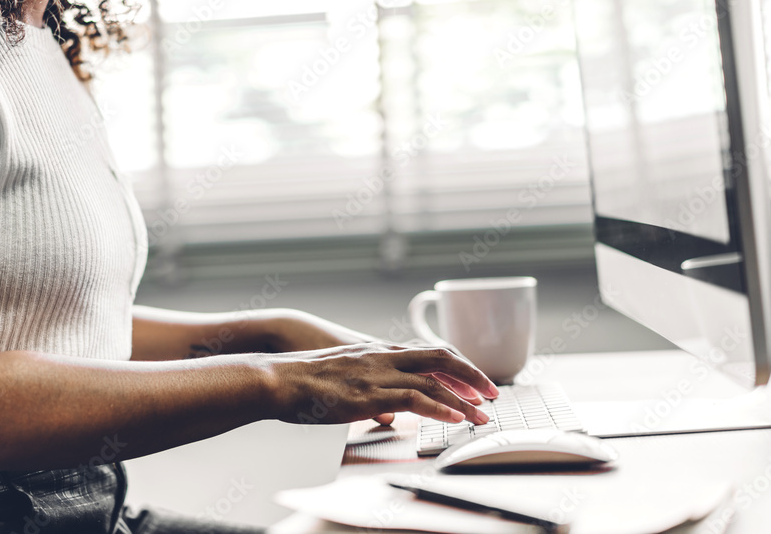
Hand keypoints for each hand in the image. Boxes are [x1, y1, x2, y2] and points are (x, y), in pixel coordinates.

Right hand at [260, 310, 488, 423]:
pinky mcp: (369, 393)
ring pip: (433, 380)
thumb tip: (392, 414)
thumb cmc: (305, 380)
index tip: (476, 382)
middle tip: (492, 393)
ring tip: (482, 415)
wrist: (278, 376)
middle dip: (472, 376)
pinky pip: (415, 398)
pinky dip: (441, 408)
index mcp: (379, 352)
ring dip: (464, 399)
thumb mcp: (346, 379)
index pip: (429, 353)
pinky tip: (455, 418)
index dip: (458, 367)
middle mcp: (384, 357)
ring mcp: (377, 374)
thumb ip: (374, 394)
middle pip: (441, 359)